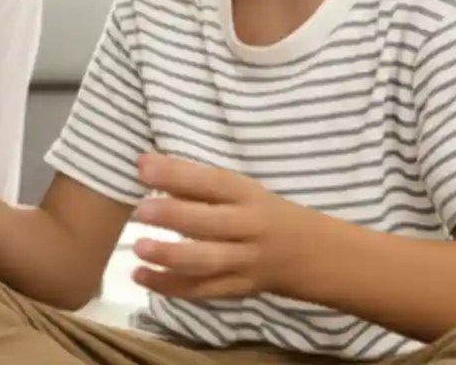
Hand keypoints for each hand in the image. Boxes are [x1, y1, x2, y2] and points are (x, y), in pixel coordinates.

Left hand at [130, 153, 310, 300]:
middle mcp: (249, 228)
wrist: (316, 255)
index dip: (178, 174)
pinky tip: (142, 276)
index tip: (142, 166)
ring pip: (208, 262)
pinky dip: (170, 286)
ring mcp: (246, 262)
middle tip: (140, 210)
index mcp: (248, 196)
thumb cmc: (266, 213)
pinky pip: (202, 290)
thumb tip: (144, 165)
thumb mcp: (243, 192)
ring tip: (138, 248)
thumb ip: (197, 183)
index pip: (212, 182)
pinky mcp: (238, 289)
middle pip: (211, 223)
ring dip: (172, 256)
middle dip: (175, 216)